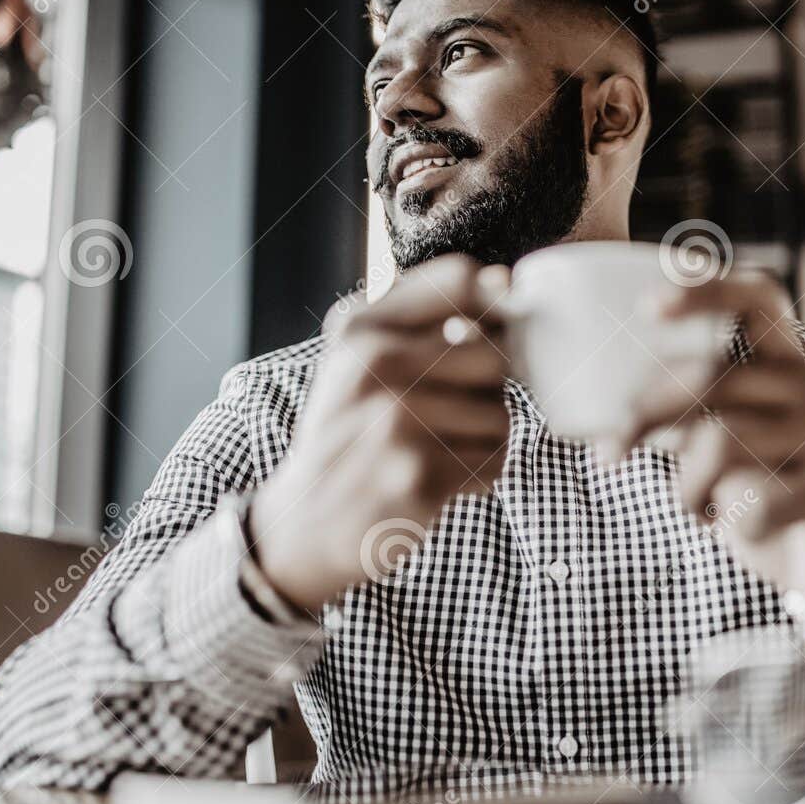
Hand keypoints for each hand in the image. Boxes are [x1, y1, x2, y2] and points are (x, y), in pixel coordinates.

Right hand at [250, 255, 511, 611]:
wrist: (302, 524)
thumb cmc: (347, 434)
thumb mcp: (357, 360)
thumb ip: (422, 315)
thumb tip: (502, 280)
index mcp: (360, 328)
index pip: (460, 279)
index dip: (493, 305)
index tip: (486, 331)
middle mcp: (375, 365)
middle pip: (494, 355)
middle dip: (486, 389)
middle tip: (449, 411)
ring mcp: (396, 421)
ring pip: (500, 414)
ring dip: (482, 439)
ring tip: (437, 448)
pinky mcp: (417, 474)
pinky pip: (493, 460)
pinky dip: (477, 474)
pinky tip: (437, 478)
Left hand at [633, 271, 804, 638]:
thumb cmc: (769, 489)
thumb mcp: (723, 444)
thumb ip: (684, 417)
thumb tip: (618, 416)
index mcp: (784, 363)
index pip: (758, 299)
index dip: (707, 290)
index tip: (648, 305)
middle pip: (710, 378)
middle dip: (642, 417)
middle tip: (608, 456)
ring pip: (721, 443)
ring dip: (686, 488)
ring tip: (695, 507)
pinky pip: (757, 504)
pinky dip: (731, 525)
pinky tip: (737, 528)